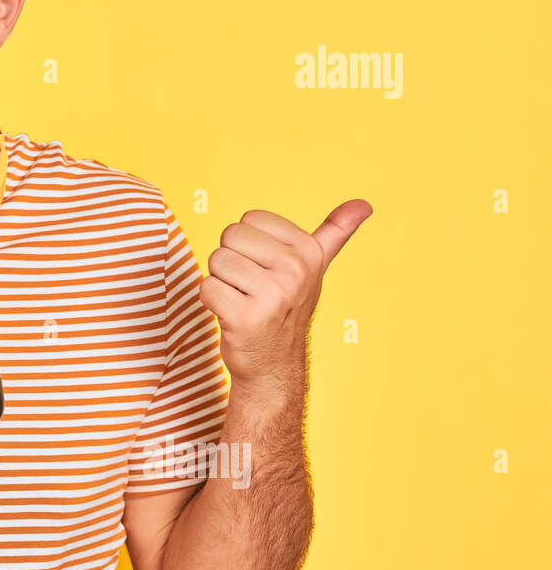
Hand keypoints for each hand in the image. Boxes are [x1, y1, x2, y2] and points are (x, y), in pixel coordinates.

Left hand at [197, 199, 372, 388]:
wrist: (274, 365)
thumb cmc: (287, 308)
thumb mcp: (315, 267)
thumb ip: (335, 232)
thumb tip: (364, 204)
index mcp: (308, 251)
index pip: (249, 219)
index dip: (248, 243)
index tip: (266, 268)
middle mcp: (294, 271)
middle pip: (229, 236)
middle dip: (232, 261)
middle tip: (251, 287)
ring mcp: (272, 295)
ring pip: (215, 261)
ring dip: (221, 282)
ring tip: (243, 301)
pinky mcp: (245, 317)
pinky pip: (206, 287)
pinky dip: (212, 303)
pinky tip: (232, 317)